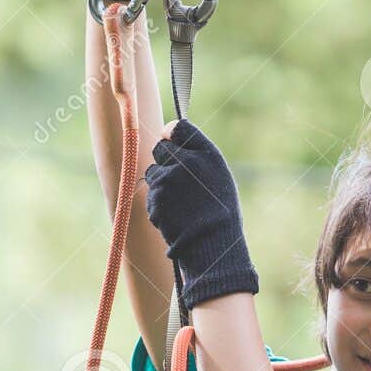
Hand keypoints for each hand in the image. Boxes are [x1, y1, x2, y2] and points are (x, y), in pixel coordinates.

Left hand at [144, 119, 259, 308]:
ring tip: (179, 201)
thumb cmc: (220, 212)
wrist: (211, 244)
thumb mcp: (219, 177)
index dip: (172, 133)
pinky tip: (174, 215)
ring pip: (152, 172)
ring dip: (160, 183)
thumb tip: (171, 138)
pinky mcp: (155, 199)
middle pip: (160, 148)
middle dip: (164, 159)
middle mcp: (185, 162)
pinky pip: (150, 195)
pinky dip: (158, 203)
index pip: (179, 127)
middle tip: (175, 176)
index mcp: (206, 153)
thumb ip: (198, 157)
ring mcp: (167, 181)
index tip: (170, 139)